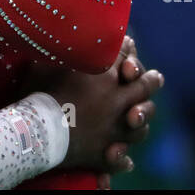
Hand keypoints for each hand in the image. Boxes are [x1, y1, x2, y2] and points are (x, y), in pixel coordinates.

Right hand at [30, 35, 163, 178]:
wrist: (37, 130)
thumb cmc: (41, 91)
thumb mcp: (52, 62)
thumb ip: (65, 49)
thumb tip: (63, 35)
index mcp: (107, 74)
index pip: (126, 57)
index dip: (129, 52)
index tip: (131, 47)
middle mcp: (118, 100)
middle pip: (144, 88)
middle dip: (150, 81)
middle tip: (157, 77)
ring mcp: (116, 129)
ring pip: (140, 125)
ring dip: (141, 119)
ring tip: (137, 117)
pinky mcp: (105, 155)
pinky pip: (120, 159)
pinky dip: (121, 158)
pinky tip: (124, 159)